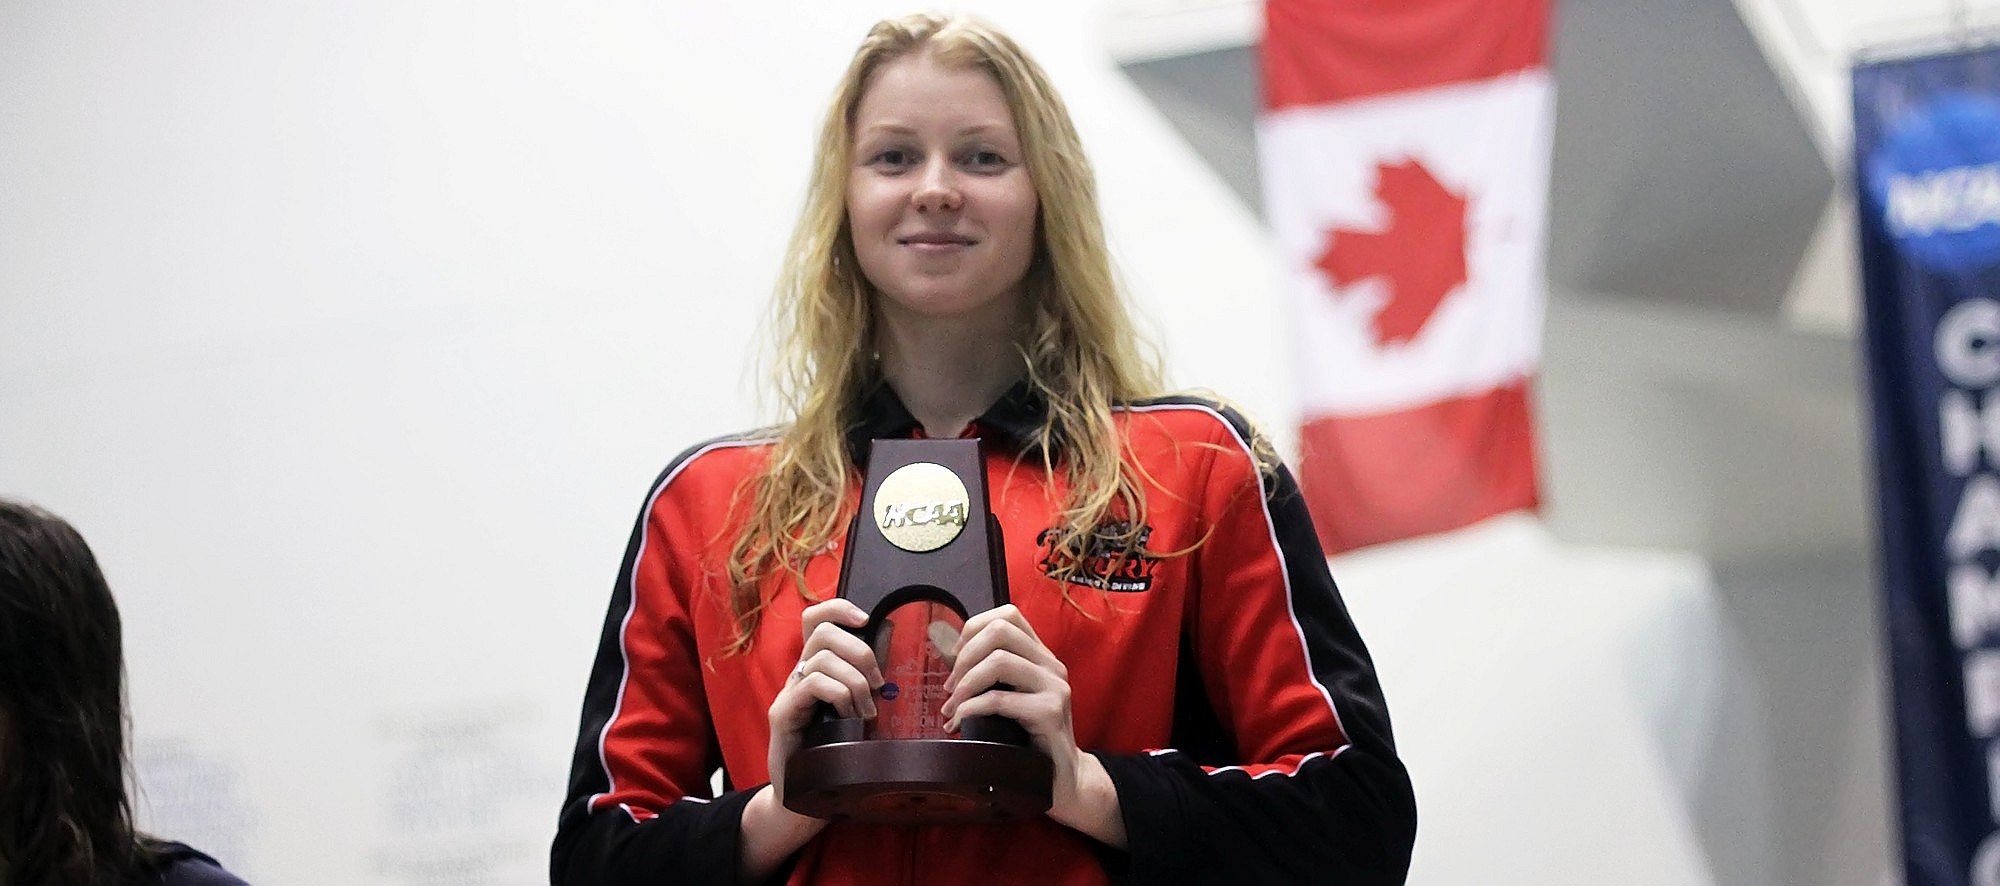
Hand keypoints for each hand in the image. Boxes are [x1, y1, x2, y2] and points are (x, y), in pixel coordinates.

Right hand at [766, 598, 884, 802]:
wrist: (801, 796)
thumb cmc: (833, 755)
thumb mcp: (855, 714)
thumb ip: (866, 690)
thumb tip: (895, 671)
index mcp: (816, 670)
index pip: (815, 619)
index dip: (839, 609)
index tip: (867, 620)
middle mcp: (798, 676)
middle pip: (821, 631)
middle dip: (859, 650)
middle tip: (876, 683)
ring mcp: (788, 694)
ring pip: (821, 658)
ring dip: (853, 681)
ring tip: (865, 711)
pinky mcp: (782, 714)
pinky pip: (812, 685)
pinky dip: (838, 695)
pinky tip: (848, 717)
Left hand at [940, 604, 1126, 847]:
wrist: (1064, 778)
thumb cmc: (1030, 739)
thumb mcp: (1013, 698)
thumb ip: (992, 675)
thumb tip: (948, 657)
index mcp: (1040, 656)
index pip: (1008, 614)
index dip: (973, 627)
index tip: (954, 657)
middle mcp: (1051, 665)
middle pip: (1000, 630)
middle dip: (964, 656)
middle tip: (949, 687)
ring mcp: (1054, 688)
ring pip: (999, 661)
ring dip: (965, 684)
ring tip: (951, 708)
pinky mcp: (1050, 714)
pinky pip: (1000, 700)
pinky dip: (970, 708)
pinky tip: (960, 722)